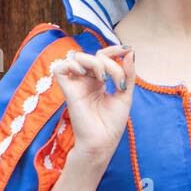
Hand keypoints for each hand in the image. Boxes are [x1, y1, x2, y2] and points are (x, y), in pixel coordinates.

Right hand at [52, 43, 134, 164]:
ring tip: (103, 79)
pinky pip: (60, 68)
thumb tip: (130, 51)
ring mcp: (76, 84)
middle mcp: (86, 81)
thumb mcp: (125, 94)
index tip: (126, 50)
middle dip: (109, 62)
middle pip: (94, 56)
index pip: (102, 56)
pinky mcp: (66, 89)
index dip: (113, 50)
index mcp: (99, 82)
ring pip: (78, 57)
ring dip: (95, 62)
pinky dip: (72, 65)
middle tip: (117, 80)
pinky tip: (86, 74)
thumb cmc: (112, 122)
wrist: (103, 140)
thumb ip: (128, 72)